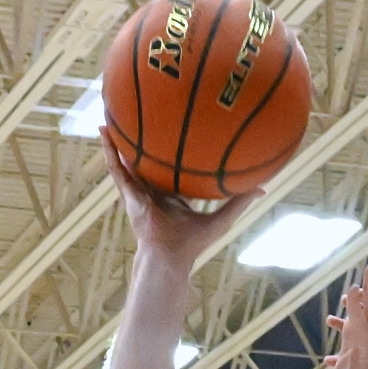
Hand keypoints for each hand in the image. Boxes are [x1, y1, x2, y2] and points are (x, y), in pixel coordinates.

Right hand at [101, 128, 259, 271]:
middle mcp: (153, 189)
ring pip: (126, 159)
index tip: (174, 129)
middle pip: (146, 159)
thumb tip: (263, 188)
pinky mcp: (128, 193)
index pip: (171, 168)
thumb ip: (239, 201)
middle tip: (141, 112)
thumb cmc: (192, 243)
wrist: (170, 256)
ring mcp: (138, 190)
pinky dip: (110, 149)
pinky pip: (117, 167)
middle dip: (143, 140)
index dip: (172, 151)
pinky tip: (104, 131)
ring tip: (112, 113)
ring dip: (119, 138)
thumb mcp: (221, 218)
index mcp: (172, 194)